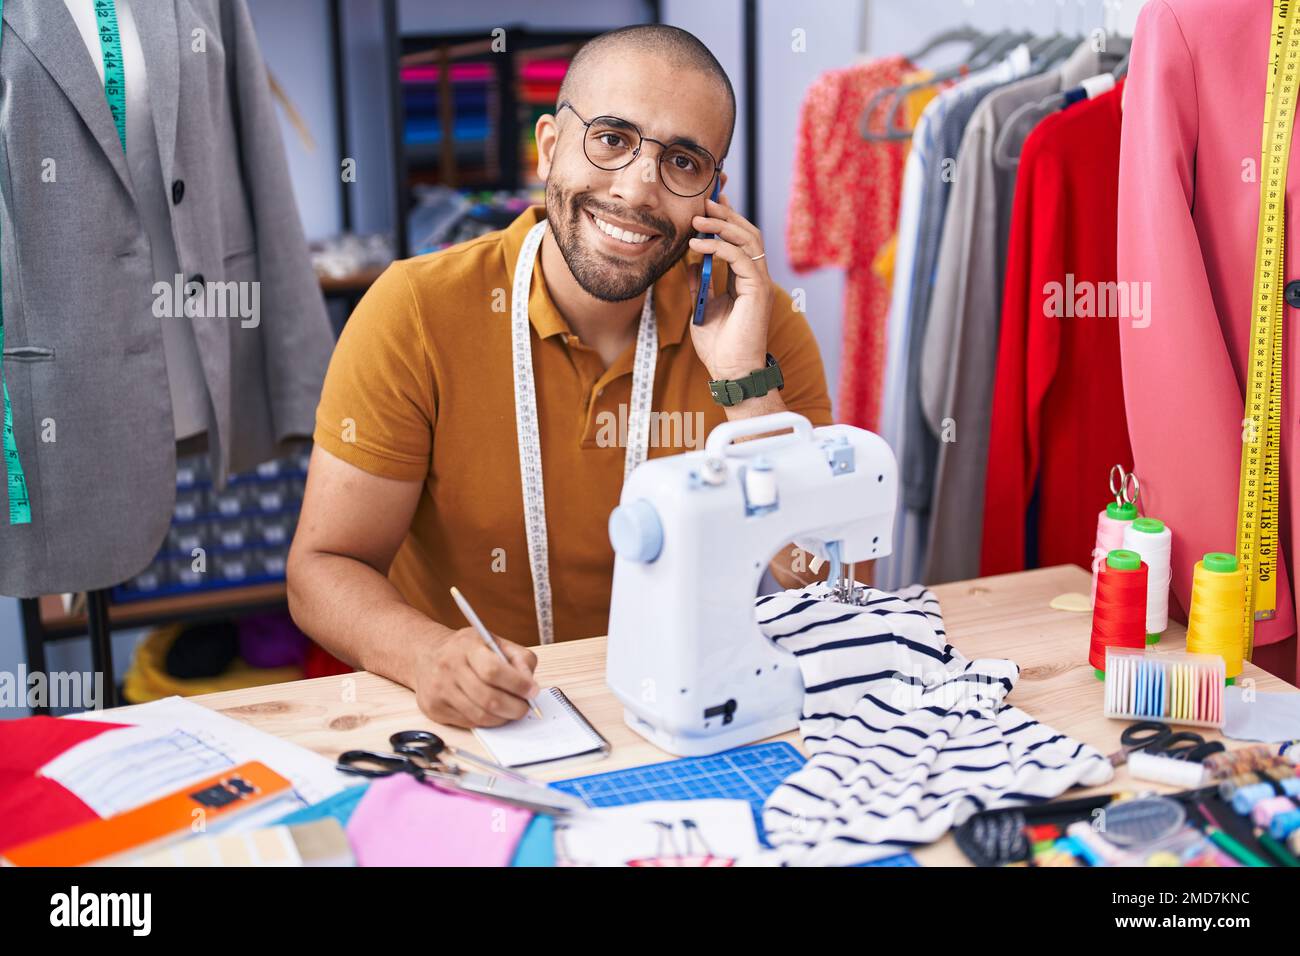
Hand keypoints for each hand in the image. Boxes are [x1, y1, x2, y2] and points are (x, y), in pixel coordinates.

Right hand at [413, 627, 539, 727]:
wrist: (427, 655)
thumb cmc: (467, 650)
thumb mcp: (495, 642)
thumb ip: (519, 658)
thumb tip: (530, 685)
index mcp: (466, 646)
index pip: (493, 670)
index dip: (517, 684)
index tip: (532, 691)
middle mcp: (449, 667)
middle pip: (488, 698)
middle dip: (514, 707)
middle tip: (525, 707)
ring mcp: (439, 689)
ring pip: (479, 716)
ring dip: (503, 718)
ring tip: (511, 711)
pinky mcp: (434, 708)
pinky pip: (468, 723)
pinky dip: (487, 722)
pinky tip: (493, 713)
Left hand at [687, 190, 773, 380]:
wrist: (732, 372)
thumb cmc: (720, 346)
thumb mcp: (702, 307)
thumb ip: (700, 284)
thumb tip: (690, 263)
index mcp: (746, 280)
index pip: (740, 241)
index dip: (726, 220)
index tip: (710, 203)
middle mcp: (757, 278)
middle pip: (747, 233)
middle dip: (726, 214)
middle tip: (705, 200)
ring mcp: (760, 283)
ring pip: (748, 240)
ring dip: (722, 225)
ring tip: (698, 218)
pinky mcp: (758, 290)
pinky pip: (739, 258)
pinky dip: (718, 248)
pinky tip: (696, 246)